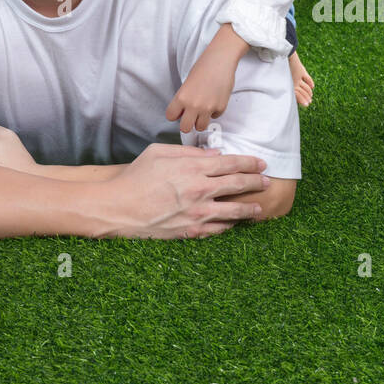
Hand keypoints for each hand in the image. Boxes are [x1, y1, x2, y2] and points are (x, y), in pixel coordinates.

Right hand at [91, 143, 268, 239]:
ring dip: (250, 208)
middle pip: (237, 185)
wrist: (116, 208)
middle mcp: (199, 190)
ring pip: (234, 211)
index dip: (249, 163)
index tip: (261, 163)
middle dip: (256, 182)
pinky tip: (235, 223)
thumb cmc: (135, 177)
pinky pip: (217, 229)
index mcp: (192, 168)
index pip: (230, 163)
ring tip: (259, 207)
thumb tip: (214, 154)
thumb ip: (190, 153)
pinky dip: (229, 225)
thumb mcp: (159, 153)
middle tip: (268, 181)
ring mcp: (196, 213)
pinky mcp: (190, 231)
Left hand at [167, 25, 246, 132]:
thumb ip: (184, 100)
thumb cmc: (203, 68)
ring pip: (200, 127)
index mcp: (181, 98)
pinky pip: (214, 117)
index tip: (179, 111)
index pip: (171, 117)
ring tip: (203, 112)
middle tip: (191, 117)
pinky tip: (214, 100)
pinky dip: (214, 112)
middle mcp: (193, 106)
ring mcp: (208, 108)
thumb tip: (185, 112)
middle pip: (185, 128)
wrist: (220, 61)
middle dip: (187, 123)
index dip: (175, 114)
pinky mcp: (220, 108)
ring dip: (201, 121)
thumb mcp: (187, 84)